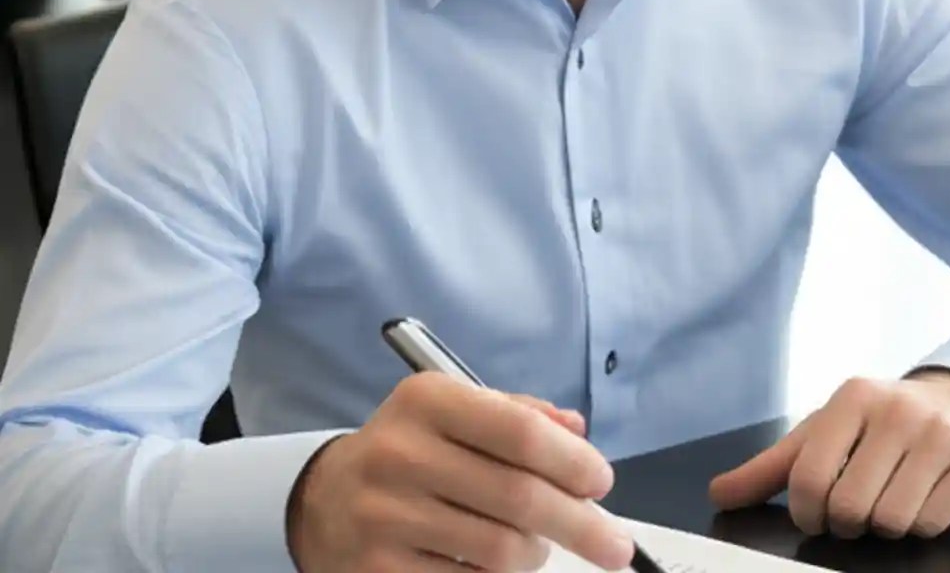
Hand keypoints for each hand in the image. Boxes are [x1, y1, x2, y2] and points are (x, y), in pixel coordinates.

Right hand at [287, 373, 633, 571]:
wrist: (326, 500)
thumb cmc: (415, 451)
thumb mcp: (458, 412)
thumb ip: (520, 415)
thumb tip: (578, 434)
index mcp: (427, 401)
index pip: (519, 432)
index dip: (572, 462)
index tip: (603, 485)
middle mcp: (400, 452)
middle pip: (519, 498)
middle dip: (580, 525)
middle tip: (615, 547)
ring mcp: (384, 515)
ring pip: (501, 550)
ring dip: (534, 554)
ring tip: (532, 545)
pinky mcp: (377, 568)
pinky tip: (492, 562)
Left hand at [708, 371, 949, 538]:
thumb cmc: (882, 424)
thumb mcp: (826, 432)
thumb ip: (772, 467)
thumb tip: (719, 494)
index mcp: (851, 398)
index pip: (808, 477)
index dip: (806, 512)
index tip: (815, 513)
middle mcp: (897, 410)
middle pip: (850, 506)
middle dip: (847, 521)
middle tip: (856, 507)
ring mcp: (940, 435)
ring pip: (891, 520)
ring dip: (884, 525)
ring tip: (890, 497)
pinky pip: (930, 523)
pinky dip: (920, 524)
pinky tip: (923, 496)